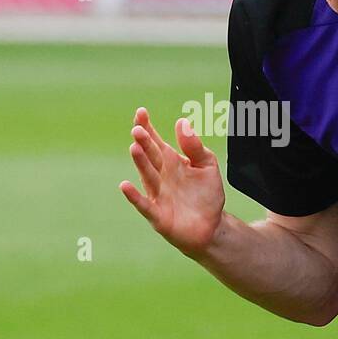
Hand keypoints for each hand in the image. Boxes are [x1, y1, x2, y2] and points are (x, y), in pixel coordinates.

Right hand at [119, 107, 225, 257]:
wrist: (212, 226)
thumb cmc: (207, 195)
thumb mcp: (207, 165)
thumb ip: (195, 146)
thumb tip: (182, 122)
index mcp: (171, 161)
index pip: (155, 141)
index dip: (147, 127)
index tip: (140, 112)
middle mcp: (160, 176)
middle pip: (150, 156)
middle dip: (143, 142)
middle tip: (137, 129)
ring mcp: (157, 194)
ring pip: (147, 175)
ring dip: (140, 162)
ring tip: (135, 147)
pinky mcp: (158, 215)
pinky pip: (144, 204)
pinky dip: (134, 196)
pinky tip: (125, 185)